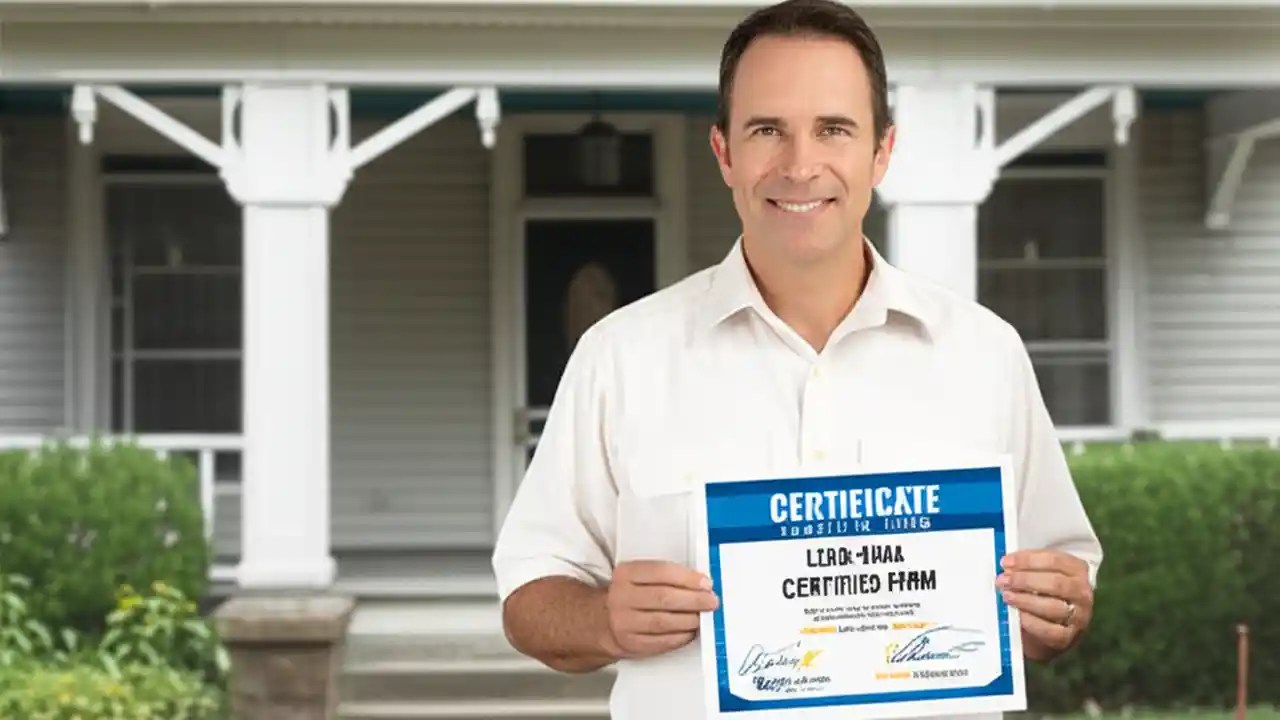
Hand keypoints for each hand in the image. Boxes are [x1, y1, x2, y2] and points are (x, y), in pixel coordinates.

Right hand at [600, 560, 719, 660]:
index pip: (661, 572)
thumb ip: (667, 577)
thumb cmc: (631, 596)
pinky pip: (661, 641)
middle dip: (693, 600)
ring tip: (701, 617)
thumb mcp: (641, 577)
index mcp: (626, 574)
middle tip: (711, 602)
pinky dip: (680, 637)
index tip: (705, 583)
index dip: (687, 578)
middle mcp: (621, 597)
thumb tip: (700, 584)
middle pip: (664, 597)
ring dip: (689, 620)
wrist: (604, 620)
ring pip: (664, 621)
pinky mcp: (630, 643)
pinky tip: (689, 631)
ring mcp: (624, 622)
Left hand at [996, 549, 1092, 661]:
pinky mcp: (1068, 637)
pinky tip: (1018, 614)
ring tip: (1007, 596)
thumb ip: (1028, 568)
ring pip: (1053, 606)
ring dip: (1025, 600)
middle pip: (1055, 583)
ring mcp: (1078, 616)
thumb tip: (1007, 567)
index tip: (1006, 562)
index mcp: (1077, 570)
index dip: (1028, 560)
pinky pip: (1049, 630)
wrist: (1051, 630)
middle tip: (1003, 580)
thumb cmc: (1044, 594)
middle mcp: (1082, 592)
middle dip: (1025, 580)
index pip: (1054, 560)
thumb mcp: (1041, 575)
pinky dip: (1031, 621)